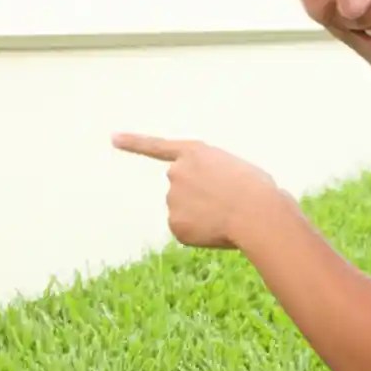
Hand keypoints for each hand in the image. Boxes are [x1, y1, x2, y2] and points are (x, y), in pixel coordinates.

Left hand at [112, 133, 285, 250]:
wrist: (257, 213)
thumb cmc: (258, 190)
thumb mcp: (233, 169)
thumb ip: (210, 177)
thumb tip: (203, 204)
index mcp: (193, 152)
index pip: (156, 147)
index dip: (133, 142)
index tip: (112, 137)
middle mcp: (175, 173)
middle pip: (183, 189)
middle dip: (200, 197)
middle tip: (226, 200)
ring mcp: (172, 198)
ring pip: (185, 211)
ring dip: (203, 215)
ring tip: (227, 214)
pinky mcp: (174, 224)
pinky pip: (186, 230)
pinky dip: (201, 233)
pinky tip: (217, 229)